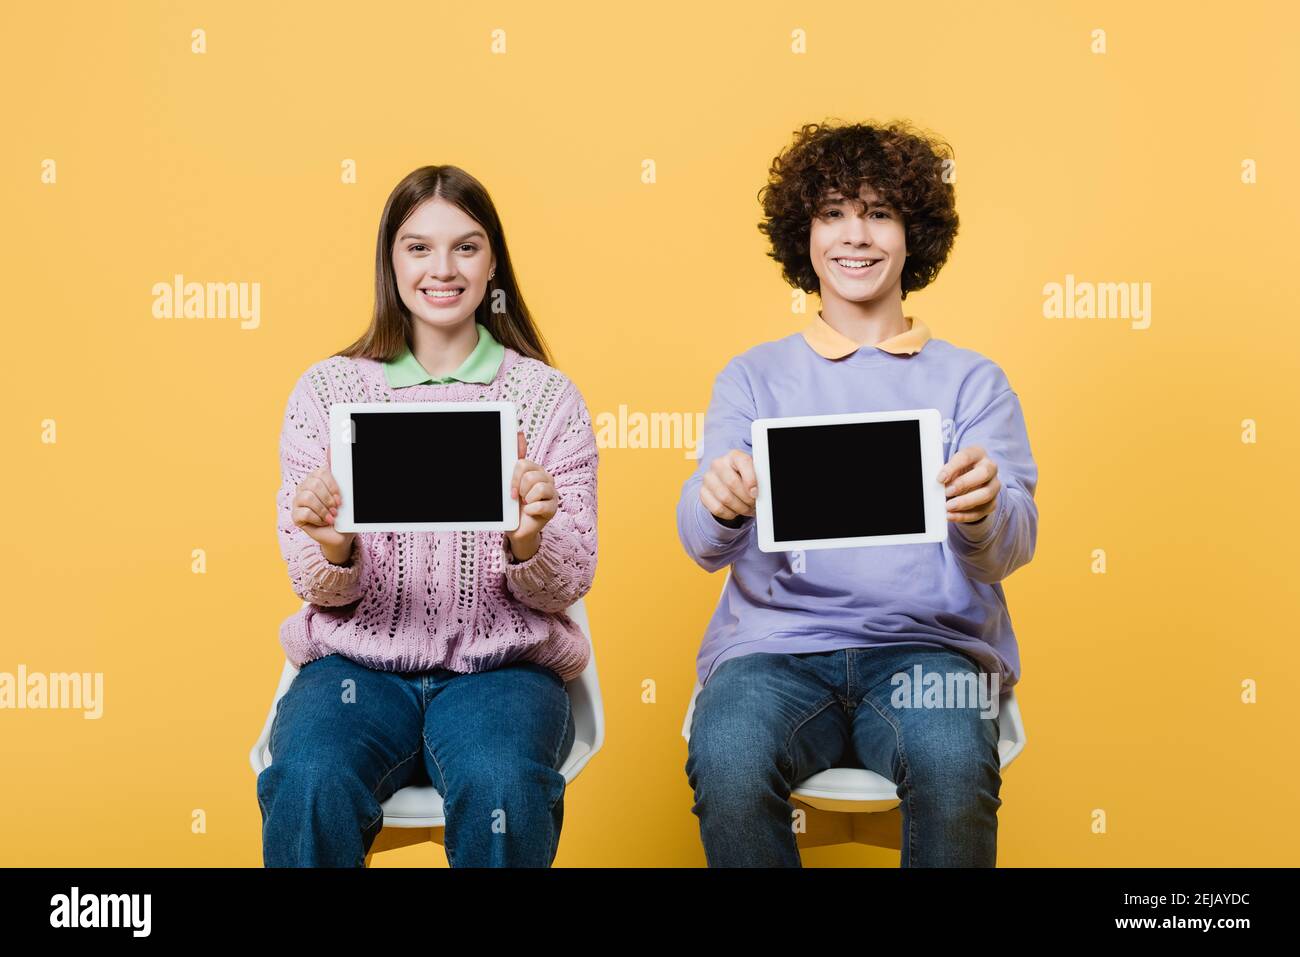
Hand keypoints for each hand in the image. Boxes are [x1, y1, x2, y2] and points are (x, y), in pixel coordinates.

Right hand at [291, 446, 355, 557]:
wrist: (341, 534)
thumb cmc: (344, 513)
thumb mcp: (347, 493)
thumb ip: (340, 472)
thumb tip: (331, 448)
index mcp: (318, 477)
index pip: (321, 472)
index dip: (332, 486)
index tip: (340, 498)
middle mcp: (306, 486)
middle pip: (313, 484)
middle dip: (328, 499)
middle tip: (336, 509)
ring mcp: (298, 500)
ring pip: (306, 497)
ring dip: (323, 509)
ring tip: (331, 516)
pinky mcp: (295, 515)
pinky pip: (303, 512)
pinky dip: (317, 518)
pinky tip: (322, 522)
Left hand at [505, 430, 556, 560]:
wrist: (517, 527)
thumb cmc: (513, 503)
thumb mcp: (511, 481)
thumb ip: (515, 458)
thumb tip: (520, 433)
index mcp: (535, 470)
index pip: (523, 464)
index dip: (514, 478)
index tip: (510, 489)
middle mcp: (546, 478)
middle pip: (531, 476)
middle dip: (521, 489)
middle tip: (519, 498)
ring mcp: (552, 493)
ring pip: (539, 488)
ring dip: (527, 500)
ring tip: (526, 504)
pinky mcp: (554, 508)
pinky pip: (541, 505)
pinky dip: (531, 511)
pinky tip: (530, 512)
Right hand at [700, 449, 758, 521]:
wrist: (728, 484)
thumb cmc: (744, 478)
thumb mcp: (755, 474)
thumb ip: (760, 478)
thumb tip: (759, 491)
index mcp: (734, 455)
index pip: (743, 463)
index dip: (751, 480)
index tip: (756, 492)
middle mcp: (718, 464)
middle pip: (732, 483)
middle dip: (746, 498)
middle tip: (753, 503)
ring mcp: (708, 478)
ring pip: (725, 498)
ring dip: (740, 508)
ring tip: (747, 508)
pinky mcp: (703, 492)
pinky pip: (717, 508)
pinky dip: (730, 514)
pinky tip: (735, 511)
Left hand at [938, 446, 1000, 524]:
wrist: (968, 483)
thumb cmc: (957, 472)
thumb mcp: (950, 468)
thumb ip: (945, 473)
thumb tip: (938, 483)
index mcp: (977, 453)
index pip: (966, 457)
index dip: (952, 468)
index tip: (940, 478)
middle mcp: (990, 468)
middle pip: (984, 473)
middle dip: (964, 483)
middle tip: (947, 491)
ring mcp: (994, 485)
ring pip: (986, 494)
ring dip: (965, 502)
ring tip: (948, 506)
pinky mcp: (992, 502)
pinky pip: (981, 510)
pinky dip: (964, 515)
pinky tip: (951, 516)